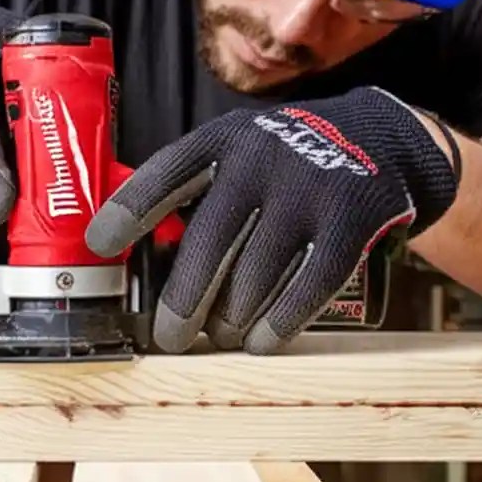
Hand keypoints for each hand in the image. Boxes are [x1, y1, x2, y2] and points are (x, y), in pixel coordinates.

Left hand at [85, 86, 460, 354]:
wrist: (383, 140)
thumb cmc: (288, 164)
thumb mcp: (240, 154)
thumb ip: (198, 194)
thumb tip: (142, 265)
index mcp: (223, 140)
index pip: (165, 173)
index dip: (128, 210)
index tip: (98, 245)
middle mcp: (262, 159)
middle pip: (209, 241)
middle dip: (183, 299)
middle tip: (169, 336)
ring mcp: (308, 188)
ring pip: (256, 273)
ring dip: (231, 318)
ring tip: (221, 336)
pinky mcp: (350, 218)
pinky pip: (309, 283)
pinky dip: (282, 321)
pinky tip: (262, 342)